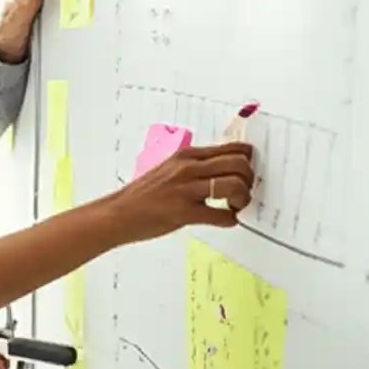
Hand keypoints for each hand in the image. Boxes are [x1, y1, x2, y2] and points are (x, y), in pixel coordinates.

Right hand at [108, 142, 254, 242]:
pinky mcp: (184, 212)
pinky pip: (222, 215)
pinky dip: (230, 219)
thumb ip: (196, 167)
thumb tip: (224, 169)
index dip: (248, 161)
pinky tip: (225, 220)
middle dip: (249, 180)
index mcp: (187, 155)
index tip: (246, 174)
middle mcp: (188, 168)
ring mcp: (186, 190)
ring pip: (235, 185)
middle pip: (239, 164)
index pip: (233, 148)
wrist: (119, 213)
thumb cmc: (144, 194)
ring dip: (243, 199)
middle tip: (242, 193)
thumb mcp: (171, 168)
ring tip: (235, 206)